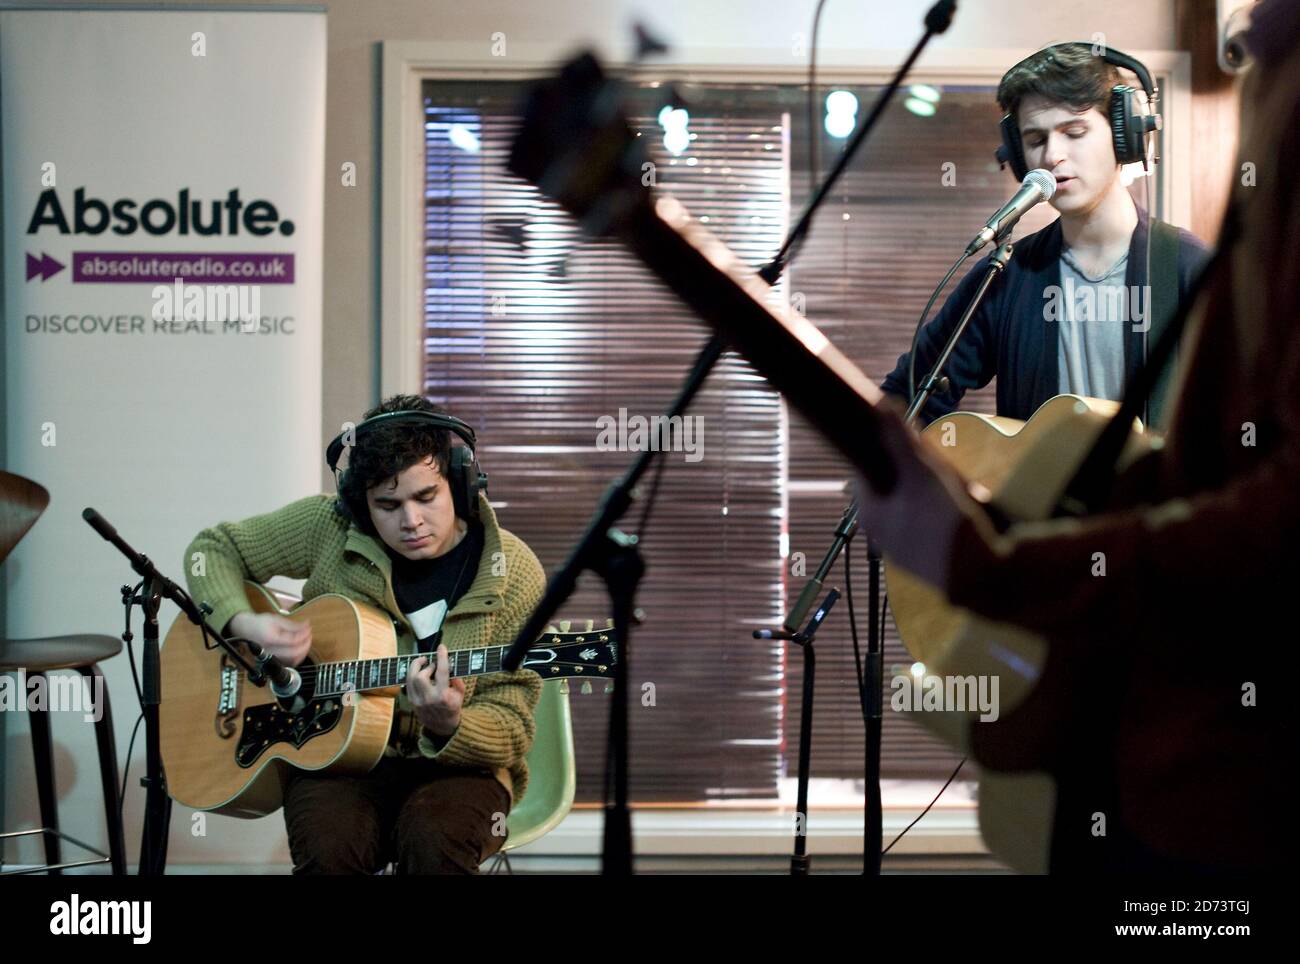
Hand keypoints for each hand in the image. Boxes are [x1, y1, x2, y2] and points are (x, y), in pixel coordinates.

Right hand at [228, 611, 312, 666]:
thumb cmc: (259, 624)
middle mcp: (270, 651)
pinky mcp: (272, 661)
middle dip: (306, 645)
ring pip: (292, 661)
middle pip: (294, 653)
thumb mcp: (277, 620)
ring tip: (306, 642)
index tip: (309, 629)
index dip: (304, 636)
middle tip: (309, 636)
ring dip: (303, 652)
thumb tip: (307, 627)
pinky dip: (297, 658)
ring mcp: (271, 658)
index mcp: (271, 639)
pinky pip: (288, 663)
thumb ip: (293, 626)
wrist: (245, 629)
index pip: (293, 641)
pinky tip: (299, 650)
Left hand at [407, 643, 464, 736]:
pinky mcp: (411, 702)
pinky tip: (419, 672)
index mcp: (443, 696)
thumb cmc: (452, 707)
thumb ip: (456, 679)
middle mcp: (429, 699)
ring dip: (417, 667)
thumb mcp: (461, 694)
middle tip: (433, 663)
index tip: (442, 647)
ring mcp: (418, 701)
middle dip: (427, 665)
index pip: (442, 672)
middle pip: (421, 675)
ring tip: (424, 663)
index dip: (442, 657)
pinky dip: (413, 675)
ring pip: (410, 678)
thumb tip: (449, 664)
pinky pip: (408, 683)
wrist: (442, 726)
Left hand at [855, 405, 977, 592]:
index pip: (869, 471)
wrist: (981, 575)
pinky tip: (969, 516)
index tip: (913, 449)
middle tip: (947, 476)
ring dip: (941, 497)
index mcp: (869, 513)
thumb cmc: (945, 522)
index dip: (890, 454)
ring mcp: (903, 551)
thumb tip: (881, 407)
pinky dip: (950, 519)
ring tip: (963, 496)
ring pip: (919, 509)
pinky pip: (935, 529)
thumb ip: (900, 440)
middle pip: (897, 489)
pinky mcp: (927, 563)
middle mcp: (880, 535)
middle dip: (924, 477)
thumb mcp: (922, 473)